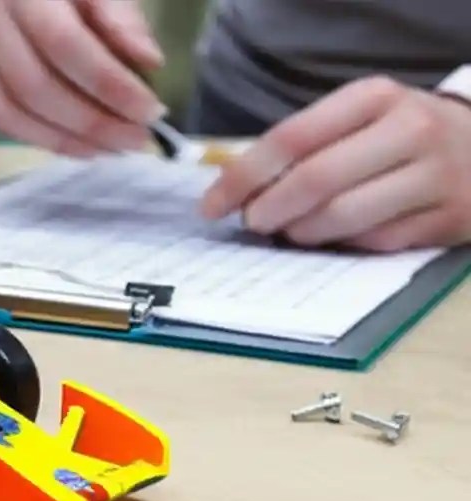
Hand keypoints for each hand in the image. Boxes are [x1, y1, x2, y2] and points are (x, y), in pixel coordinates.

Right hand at [0, 0, 166, 156]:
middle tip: (136, 139)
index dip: (108, 84)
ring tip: (110, 149)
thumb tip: (148, 65)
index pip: (64, 44)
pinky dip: (41, 138)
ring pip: (10, 112)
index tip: (149, 111)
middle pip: (34, 87)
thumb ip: (120, 19)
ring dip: (65, 140)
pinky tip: (78, 144)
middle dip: (91, 123)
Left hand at [200, 76, 470, 251]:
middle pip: (316, 180)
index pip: (292, 137)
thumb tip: (235, 190)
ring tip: (290, 231)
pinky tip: (333, 239)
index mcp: (375, 98)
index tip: (211, 204)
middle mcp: (411, 131)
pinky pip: (377, 242)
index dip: (243, 176)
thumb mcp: (357, 120)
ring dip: (302, 232)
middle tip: (251, 222)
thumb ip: (304, 146)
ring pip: (345, 218)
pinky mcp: (449, 219)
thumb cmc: (396, 136)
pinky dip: (343, 245)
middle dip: (269, 209)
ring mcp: (435, 177)